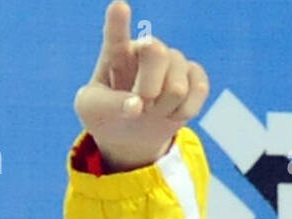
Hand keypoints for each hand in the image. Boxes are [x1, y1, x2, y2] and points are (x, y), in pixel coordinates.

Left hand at [74, 1, 209, 171]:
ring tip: (151, 111)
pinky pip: (198, 92)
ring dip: (162, 109)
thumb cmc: (104, 115)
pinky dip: (181, 112)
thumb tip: (138, 105)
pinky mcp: (196, 75)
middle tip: (139, 105)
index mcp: (115, 53)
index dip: (118, 21)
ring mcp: (174, 60)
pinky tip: (170, 112)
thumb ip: (109, 105)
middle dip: (148, 89)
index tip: (118, 6)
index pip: (116, 35)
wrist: (128, 133)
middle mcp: (147, 49)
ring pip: (177, 87)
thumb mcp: (92, 110)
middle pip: (158, 54)